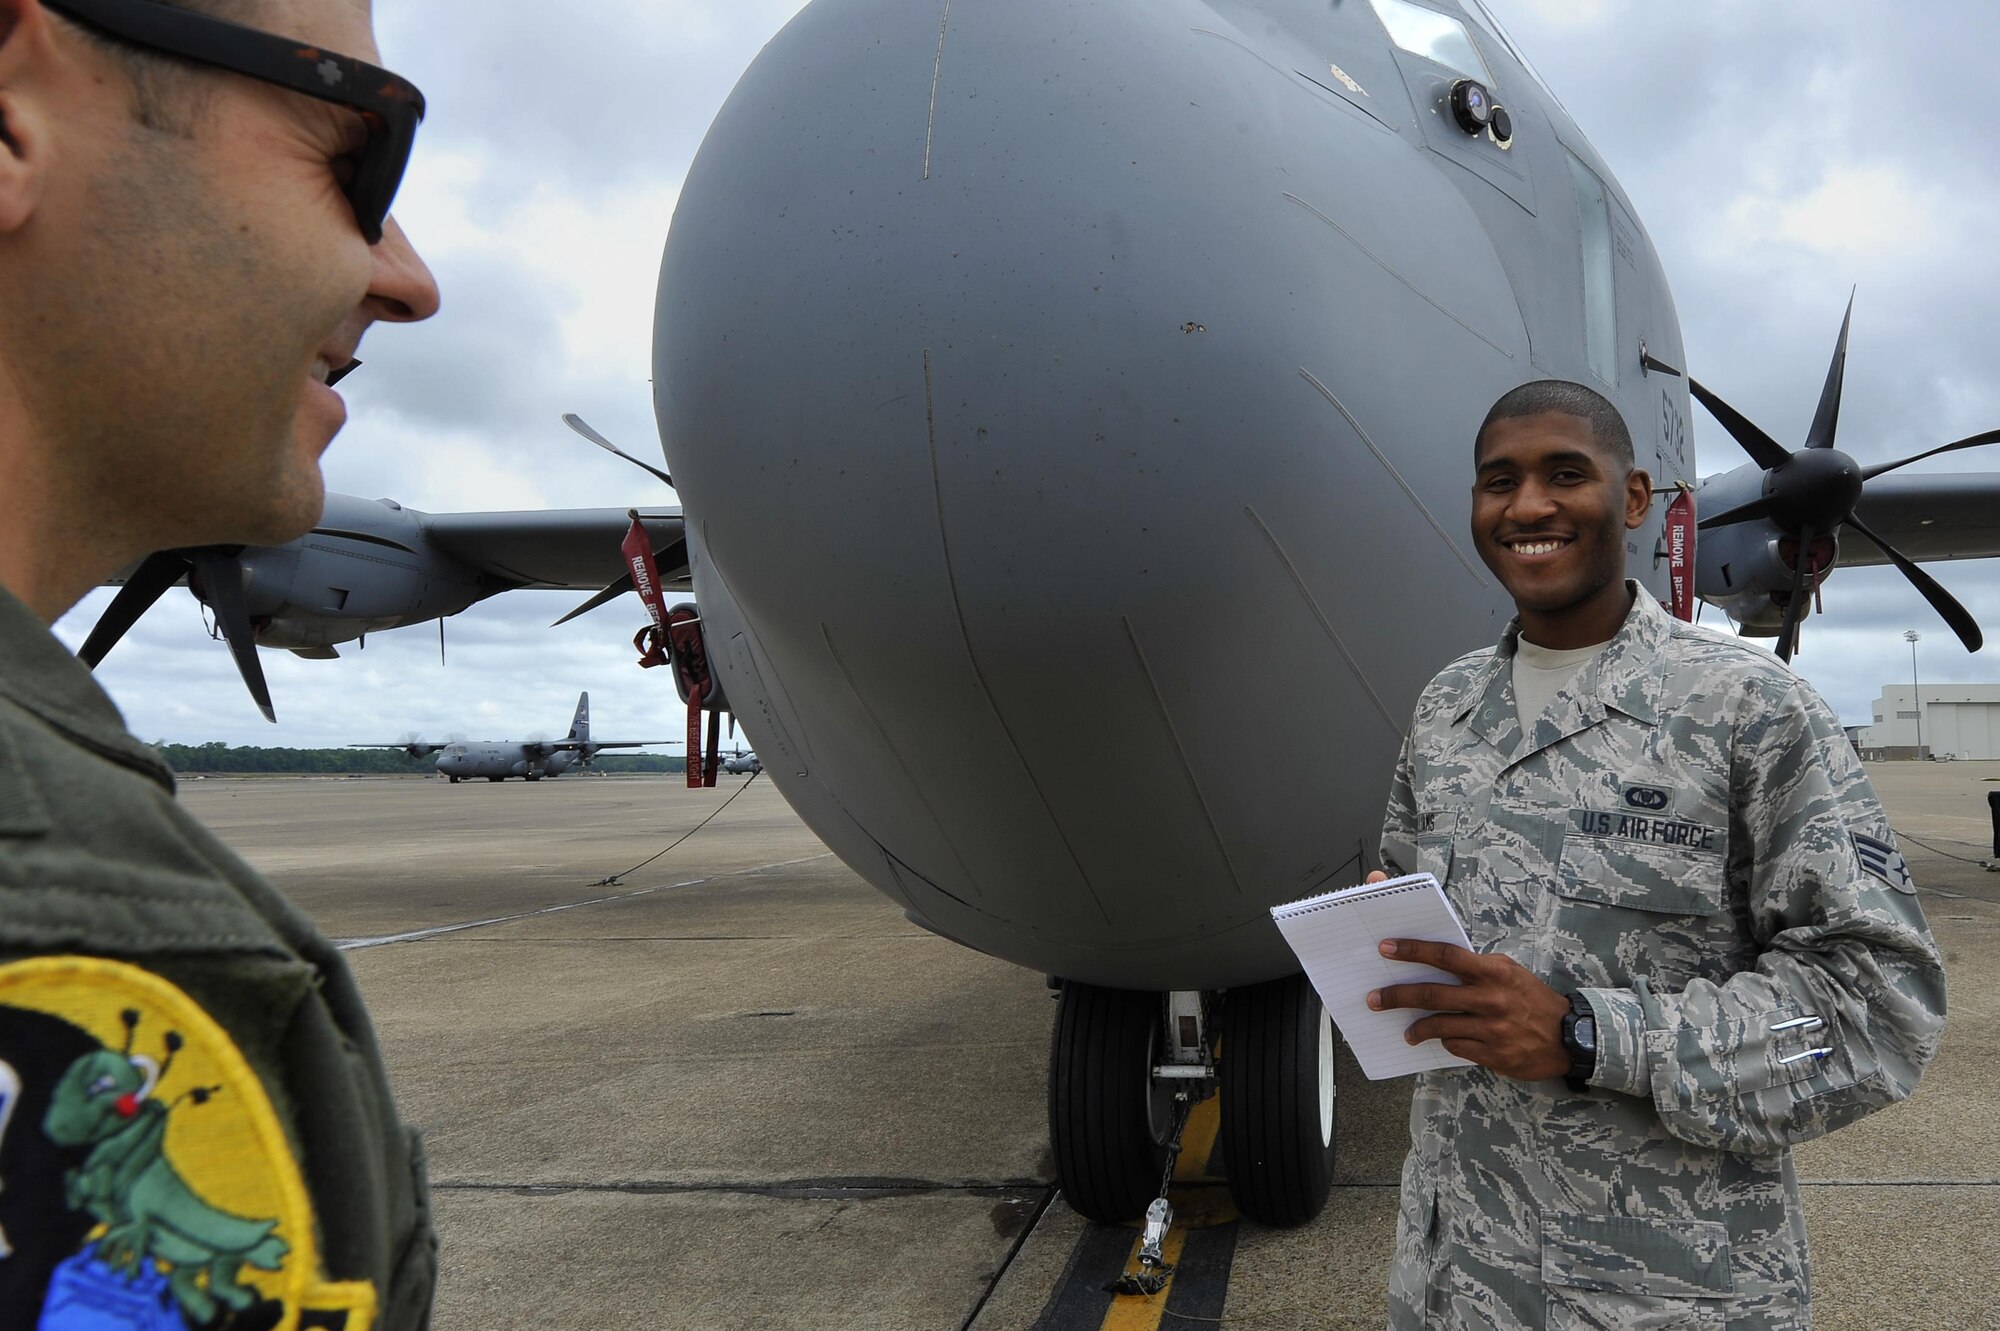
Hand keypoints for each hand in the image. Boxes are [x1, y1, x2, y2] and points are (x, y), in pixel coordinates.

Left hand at [1365, 938, 1571, 1081]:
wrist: (1568, 1036)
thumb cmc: (1532, 999)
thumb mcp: (1508, 972)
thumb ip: (1476, 967)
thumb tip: (1436, 962)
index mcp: (1492, 971)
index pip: (1444, 956)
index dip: (1412, 951)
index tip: (1386, 948)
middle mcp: (1489, 998)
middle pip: (1431, 994)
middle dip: (1396, 996)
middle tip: (1374, 999)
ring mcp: (1489, 1028)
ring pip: (1438, 1025)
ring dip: (1416, 1028)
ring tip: (1406, 1032)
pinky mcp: (1491, 1054)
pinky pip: (1454, 1046)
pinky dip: (1444, 1042)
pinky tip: (1441, 1041)